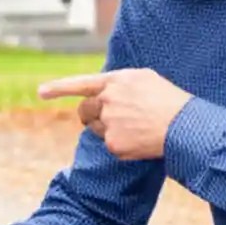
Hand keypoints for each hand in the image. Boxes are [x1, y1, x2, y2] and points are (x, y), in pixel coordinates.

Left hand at [38, 68, 191, 159]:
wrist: (184, 126)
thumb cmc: (169, 101)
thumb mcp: (145, 79)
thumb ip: (120, 82)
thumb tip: (105, 91)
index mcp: (115, 81)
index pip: (80, 84)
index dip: (58, 87)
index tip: (41, 92)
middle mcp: (108, 100)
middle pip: (85, 110)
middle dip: (90, 115)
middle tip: (108, 119)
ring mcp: (109, 123)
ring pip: (95, 129)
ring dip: (106, 128)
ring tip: (134, 127)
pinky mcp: (113, 144)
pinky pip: (109, 145)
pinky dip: (121, 144)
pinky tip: (139, 140)